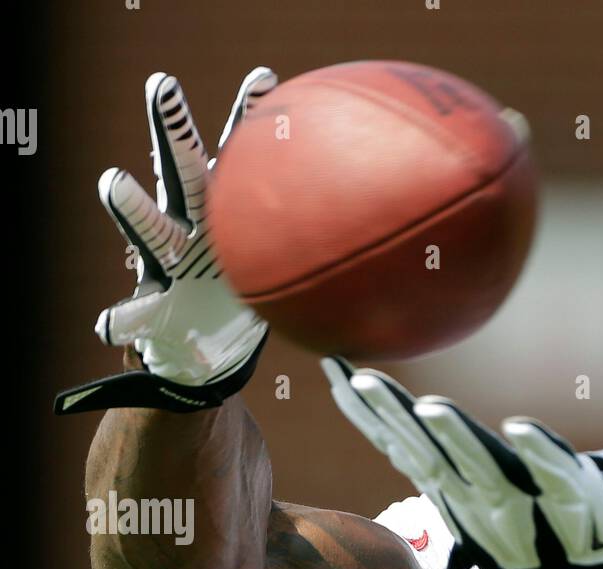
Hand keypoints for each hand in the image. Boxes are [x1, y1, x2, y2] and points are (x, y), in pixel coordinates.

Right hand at [54, 67, 277, 415]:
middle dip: (174, 128)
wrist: (214, 345)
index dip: (253, 116)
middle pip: (185, 171)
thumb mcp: (277, 272)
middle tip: (163, 83)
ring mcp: (168, 262)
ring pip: (151, 227)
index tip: (265, 77)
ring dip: (133, 207)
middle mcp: (191, 223)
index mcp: (224, 211)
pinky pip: (135, 314)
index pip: (240, 155)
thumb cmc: (246, 293)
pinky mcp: (153, 304)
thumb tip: (384, 222)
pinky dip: (122, 320)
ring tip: (112, 182)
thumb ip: (311, 243)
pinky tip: (106, 326)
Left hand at [323, 357, 602, 568]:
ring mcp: (461, 497)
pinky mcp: (432, 485)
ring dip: (386, 419)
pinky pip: (394, 448)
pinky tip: (335, 379)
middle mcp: (505, 502)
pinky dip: (365, 416)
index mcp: (558, 499)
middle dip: (449, 440)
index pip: (554, 479)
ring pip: (421, 456)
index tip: (521, 430)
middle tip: (423, 406)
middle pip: (475, 468)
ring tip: (352, 377)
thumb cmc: (594, 525)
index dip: (540, 457)